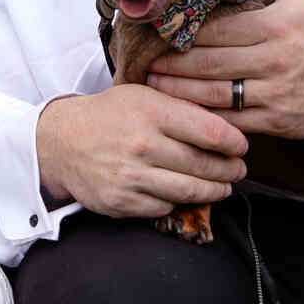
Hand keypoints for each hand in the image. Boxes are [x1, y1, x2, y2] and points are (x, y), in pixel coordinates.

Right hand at [35, 86, 246, 218]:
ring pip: (189, 191)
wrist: (60, 142)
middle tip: (238, 170)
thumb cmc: (109, 115)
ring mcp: (131, 177)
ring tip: (223, 186)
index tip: (242, 146)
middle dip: (229, 170)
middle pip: (204, 165)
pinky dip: (179, 201)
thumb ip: (180, 108)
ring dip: (214, 190)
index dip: (234, 142)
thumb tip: (225, 126)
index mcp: (151, 112)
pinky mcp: (122, 202)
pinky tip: (185, 193)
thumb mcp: (142, 96)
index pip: (210, 132)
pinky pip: (164, 206)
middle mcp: (142, 145)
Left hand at [143, 0, 303, 139]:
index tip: (162, 34)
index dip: (186, 34)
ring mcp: (274, 92)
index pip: (219, 30)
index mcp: (275, 26)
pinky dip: (205, 116)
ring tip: (154, 85)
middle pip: (210, 62)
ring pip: (216, 93)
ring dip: (180, 91)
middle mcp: (274, 59)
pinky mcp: (276, 120)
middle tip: (146, 64)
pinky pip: (232, 119)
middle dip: (173, 64)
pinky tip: (183, 110)